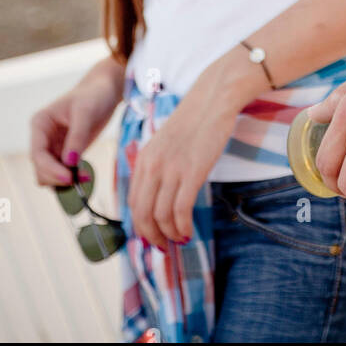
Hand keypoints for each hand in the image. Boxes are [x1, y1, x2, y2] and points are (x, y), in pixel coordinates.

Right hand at [30, 59, 122, 185]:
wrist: (105, 90)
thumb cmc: (93, 95)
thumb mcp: (86, 112)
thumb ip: (77, 137)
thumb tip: (69, 163)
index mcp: (40, 124)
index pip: (37, 154)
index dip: (50, 169)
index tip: (69, 178)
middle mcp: (43, 137)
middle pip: (41, 168)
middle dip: (57, 178)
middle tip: (80, 180)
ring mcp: (54, 147)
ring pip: (50, 174)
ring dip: (64, 181)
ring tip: (85, 178)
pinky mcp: (66, 153)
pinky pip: (63, 172)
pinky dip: (71, 178)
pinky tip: (86, 176)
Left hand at [128, 61, 241, 249]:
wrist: (212, 99)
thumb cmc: (194, 121)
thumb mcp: (165, 143)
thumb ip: (157, 166)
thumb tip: (158, 197)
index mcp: (143, 159)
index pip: (133, 203)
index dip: (140, 226)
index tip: (152, 235)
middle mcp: (152, 166)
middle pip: (142, 214)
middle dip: (152, 236)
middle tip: (164, 246)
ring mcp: (171, 169)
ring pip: (161, 216)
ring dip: (169, 234)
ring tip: (180, 239)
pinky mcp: (191, 172)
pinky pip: (181, 210)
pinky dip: (183, 227)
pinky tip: (189, 231)